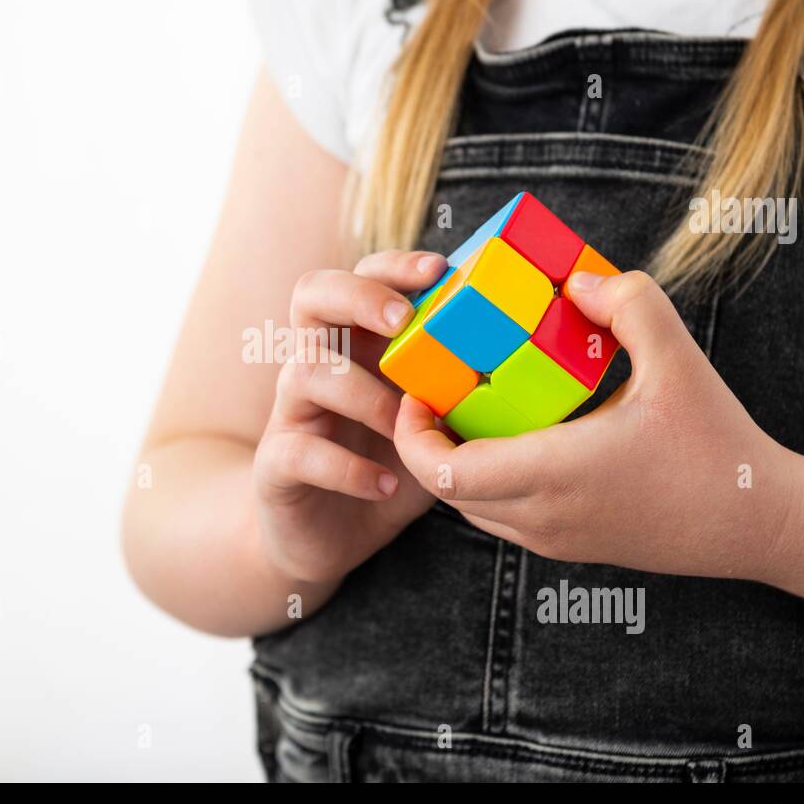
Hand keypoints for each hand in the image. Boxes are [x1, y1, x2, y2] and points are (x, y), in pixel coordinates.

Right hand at [253, 250, 446, 585]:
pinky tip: (387, 484)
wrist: (327, 538)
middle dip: (358, 297)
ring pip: (304, 371)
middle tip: (403, 320)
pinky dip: (348, 468)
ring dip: (363, 395)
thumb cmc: (385, 466)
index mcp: (355, 344)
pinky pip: (299, 451)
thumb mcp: (430, 423)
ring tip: (406, 428)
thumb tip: (528, 363)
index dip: (392, 265)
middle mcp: (316, 364)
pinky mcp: (276, 463)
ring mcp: (291, 412)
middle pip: (311, 297)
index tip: (439, 268)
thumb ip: (459, 391)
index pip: (359, 277)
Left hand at [392, 270, 797, 581]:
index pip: (442, 472)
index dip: (412, 433)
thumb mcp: (680, 359)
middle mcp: (543, 517)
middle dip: (428, 441)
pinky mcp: (572, 549)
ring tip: (474, 411)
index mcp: (553, 473)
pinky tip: (518, 440)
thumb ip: (630, 304)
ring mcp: (555, 541)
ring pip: (472, 509)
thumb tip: (577, 282)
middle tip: (440, 391)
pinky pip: (504, 520)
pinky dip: (489, 485)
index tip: (418, 391)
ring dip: (457, 465)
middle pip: (445, 492)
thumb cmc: (719, 444)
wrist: (762, 523)